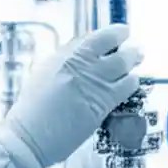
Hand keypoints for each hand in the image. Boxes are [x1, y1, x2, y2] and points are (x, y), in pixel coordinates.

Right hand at [0, 24, 142, 167]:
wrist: (31, 135)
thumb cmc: (32, 109)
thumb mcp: (45, 72)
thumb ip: (65, 58)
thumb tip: (85, 48)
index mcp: (66, 56)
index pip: (99, 37)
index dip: (116, 33)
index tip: (121, 32)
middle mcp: (82, 66)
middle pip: (116, 48)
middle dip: (130, 47)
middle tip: (136, 49)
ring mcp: (94, 83)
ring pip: (125, 65)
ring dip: (134, 62)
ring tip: (136, 61)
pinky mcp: (103, 103)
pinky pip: (127, 87)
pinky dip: (132, 82)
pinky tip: (132, 82)